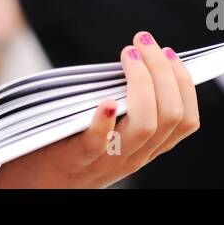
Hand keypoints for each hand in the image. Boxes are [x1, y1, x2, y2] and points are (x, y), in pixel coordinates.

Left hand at [0, 31, 198, 187]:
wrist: (37, 183)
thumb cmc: (74, 143)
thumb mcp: (115, 130)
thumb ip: (130, 104)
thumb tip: (143, 57)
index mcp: (148, 147)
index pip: (186, 120)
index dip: (184, 84)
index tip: (170, 53)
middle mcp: (135, 156)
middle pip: (170, 116)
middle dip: (163, 71)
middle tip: (144, 41)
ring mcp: (108, 161)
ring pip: (145, 127)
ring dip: (142, 83)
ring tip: (128, 54)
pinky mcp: (77, 159)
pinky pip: (98, 143)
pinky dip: (104, 121)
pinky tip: (106, 100)